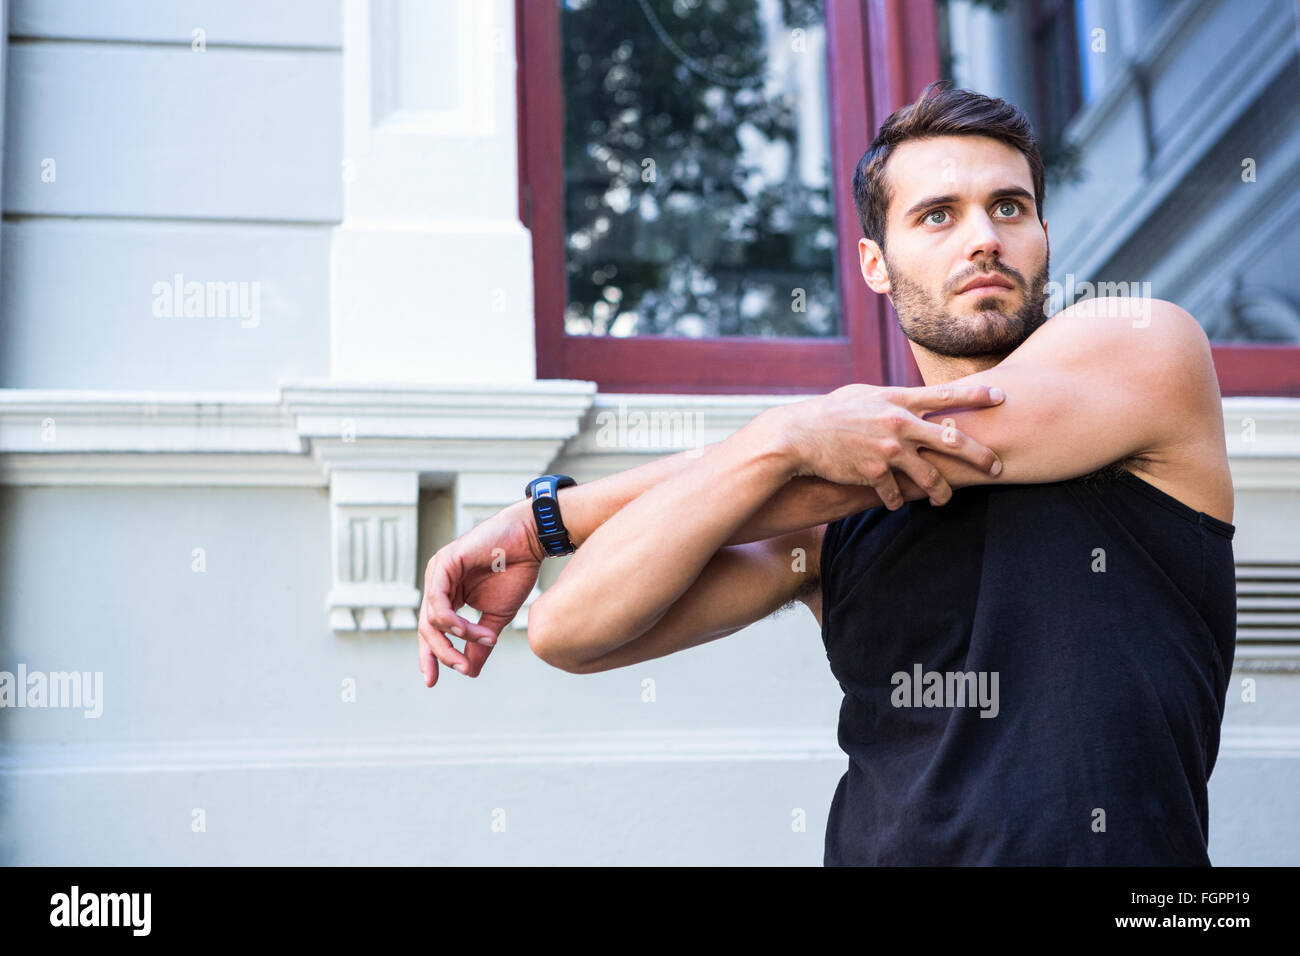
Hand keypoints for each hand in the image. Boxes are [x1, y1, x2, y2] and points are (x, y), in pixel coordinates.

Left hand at [417, 500, 544, 685]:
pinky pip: (439, 601)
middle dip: (442, 654)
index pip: (431, 631)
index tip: (432, 681)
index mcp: (447, 595)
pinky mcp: (445, 563)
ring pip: (431, 619)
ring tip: (485, 640)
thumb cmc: (515, 572)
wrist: (531, 542)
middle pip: (427, 629)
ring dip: (457, 638)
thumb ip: (480, 643)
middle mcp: (437, 584)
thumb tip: (471, 671)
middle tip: (464, 668)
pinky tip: (466, 630)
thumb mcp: (496, 618)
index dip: (430, 657)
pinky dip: (452, 621)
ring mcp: (438, 572)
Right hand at [775, 383, 1004, 509]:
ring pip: (929, 476)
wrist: (799, 436)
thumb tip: (916, 399)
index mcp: (897, 400)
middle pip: (951, 439)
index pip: (945, 395)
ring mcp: (887, 449)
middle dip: (979, 455)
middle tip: (997, 467)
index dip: (977, 396)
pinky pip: (895, 493)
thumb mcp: (865, 396)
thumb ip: (894, 399)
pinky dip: (896, 499)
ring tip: (944, 499)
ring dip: (940, 492)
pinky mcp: (873, 472)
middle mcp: (898, 423)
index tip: (1002, 398)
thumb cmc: (832, 412)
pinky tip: (894, 502)